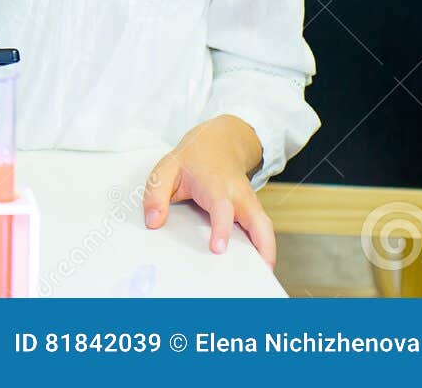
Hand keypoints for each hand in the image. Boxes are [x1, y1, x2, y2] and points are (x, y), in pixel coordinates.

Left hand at [144, 115, 274, 263]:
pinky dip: (265, 247)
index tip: (218, 249)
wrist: (218, 144)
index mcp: (216, 185)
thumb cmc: (191, 160)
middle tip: (258, 272)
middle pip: (258, 221)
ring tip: (262, 277)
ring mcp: (250, 204)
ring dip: (268, 250)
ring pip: (266, 227)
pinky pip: (263, 230)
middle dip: (262, 245)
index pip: (222, 208)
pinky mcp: (253, 211)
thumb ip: (156, 194)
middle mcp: (238, 196)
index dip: (221, 228)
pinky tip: (258, 266)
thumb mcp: (166, 169)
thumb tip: (153, 223)